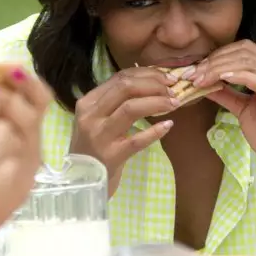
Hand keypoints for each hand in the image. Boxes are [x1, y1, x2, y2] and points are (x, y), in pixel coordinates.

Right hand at [72, 67, 178, 189]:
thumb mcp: (97, 119)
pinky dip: (155, 131)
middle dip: (154, 84)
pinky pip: (137, 140)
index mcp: (88, 102)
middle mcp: (91, 116)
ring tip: (174, 103)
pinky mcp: (111, 155)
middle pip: (125, 88)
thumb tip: (150, 81)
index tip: (166, 78)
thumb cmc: (94, 147)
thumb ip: (116, 101)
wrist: (81, 182)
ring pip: (131, 108)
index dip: (146, 74)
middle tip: (173, 89)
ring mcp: (100, 135)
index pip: (119, 78)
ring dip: (157, 102)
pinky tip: (168, 125)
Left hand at [190, 40, 255, 183]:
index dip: (220, 54)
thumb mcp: (242, 108)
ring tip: (199, 79)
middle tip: (194, 73)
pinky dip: (234, 76)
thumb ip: (225, 92)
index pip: (247, 49)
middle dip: (215, 60)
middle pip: (245, 51)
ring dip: (218, 68)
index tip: (198, 67)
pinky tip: (218, 80)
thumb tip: (202, 81)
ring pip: (247, 62)